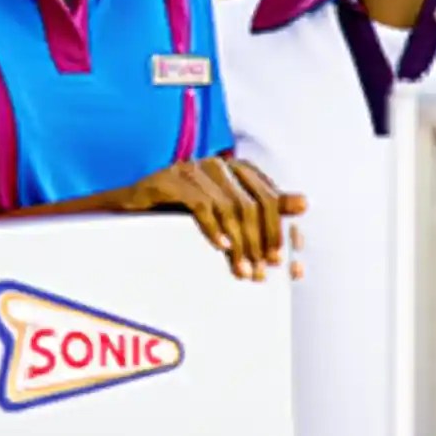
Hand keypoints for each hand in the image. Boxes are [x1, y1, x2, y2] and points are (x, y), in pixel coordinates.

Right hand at [118, 157, 304, 280]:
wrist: (130, 211)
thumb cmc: (181, 215)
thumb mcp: (226, 216)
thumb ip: (264, 209)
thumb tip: (305, 202)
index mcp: (238, 169)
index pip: (270, 199)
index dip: (281, 232)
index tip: (288, 265)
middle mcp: (219, 164)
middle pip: (254, 203)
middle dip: (262, 242)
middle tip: (263, 272)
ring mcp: (194, 169)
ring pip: (230, 207)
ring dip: (240, 243)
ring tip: (242, 270)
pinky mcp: (171, 180)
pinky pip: (201, 205)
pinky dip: (214, 229)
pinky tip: (221, 247)